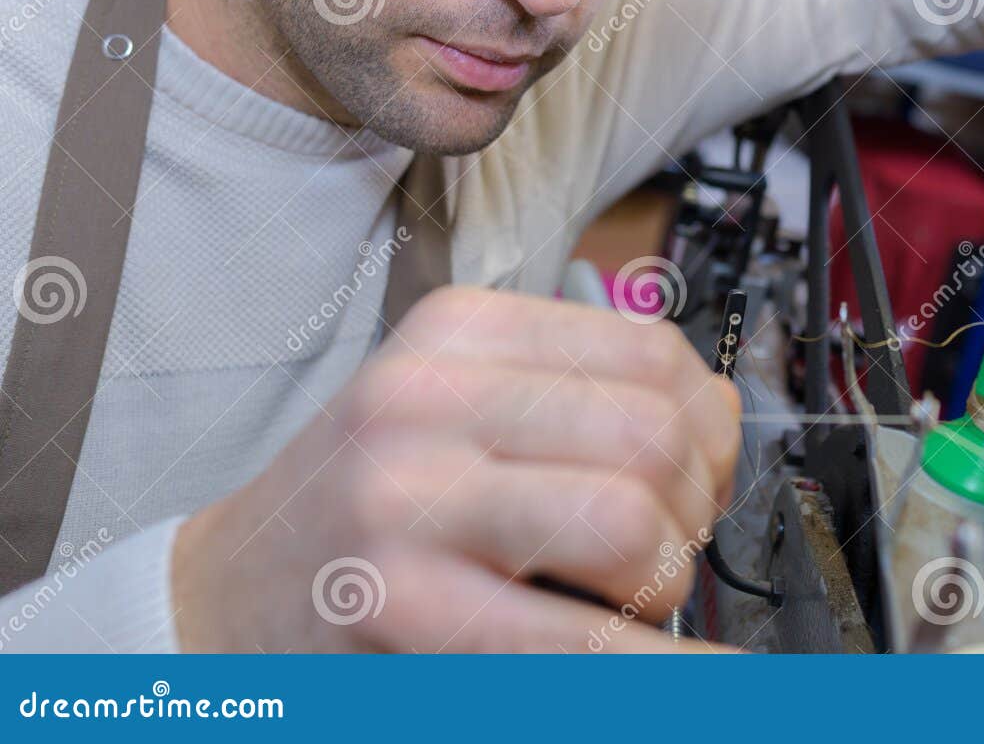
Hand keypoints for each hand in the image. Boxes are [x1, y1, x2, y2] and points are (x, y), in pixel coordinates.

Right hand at [172, 287, 740, 651]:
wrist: (230, 604)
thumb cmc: (369, 507)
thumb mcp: (457, 409)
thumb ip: (580, 399)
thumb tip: (723, 426)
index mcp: (455, 335)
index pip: (650, 352)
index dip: (709, 426)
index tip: (703, 471)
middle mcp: (426, 403)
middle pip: (654, 437)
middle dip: (695, 508)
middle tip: (663, 550)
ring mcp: (409, 506)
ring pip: (631, 524)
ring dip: (662, 582)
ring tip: (616, 601)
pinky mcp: (408, 613)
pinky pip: (586, 643)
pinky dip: (668, 671)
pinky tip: (695, 679)